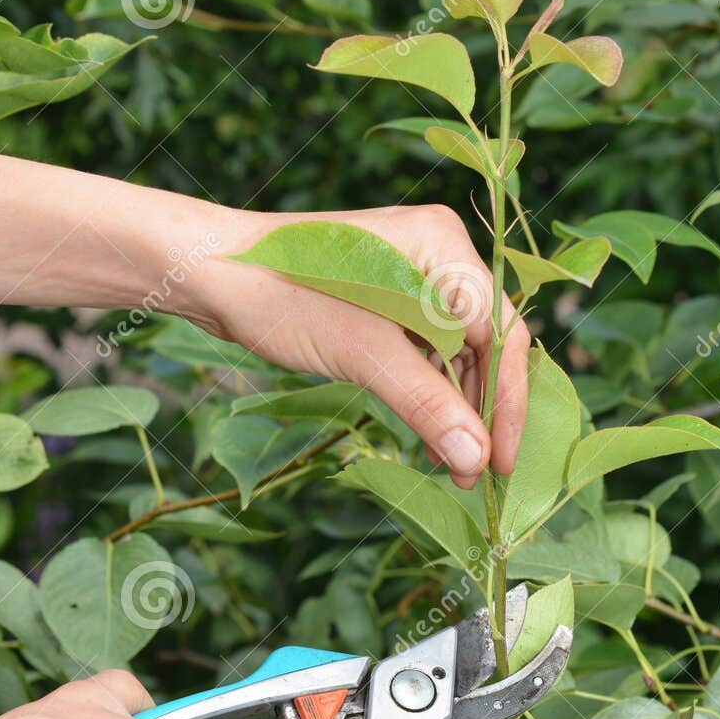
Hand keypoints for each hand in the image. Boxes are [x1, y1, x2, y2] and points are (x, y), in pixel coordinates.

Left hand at [195, 204, 530, 485]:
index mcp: (443, 245)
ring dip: (458, 408)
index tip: (500, 460)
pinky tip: (433, 437)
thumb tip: (475, 459)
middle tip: (481, 473)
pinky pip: (428, 350)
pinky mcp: (389, 299)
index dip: (505, 401)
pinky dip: (431, 393)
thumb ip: (424, 403)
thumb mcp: (361, 353)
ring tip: (456, 467)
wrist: (214, 275)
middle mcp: (438, 253)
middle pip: (487, 341)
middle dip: (484, 409)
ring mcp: (414, 275)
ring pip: (459, 351)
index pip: (500, 331)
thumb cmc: (283, 294)